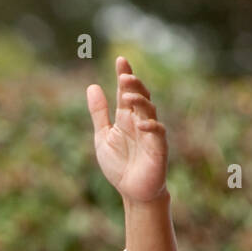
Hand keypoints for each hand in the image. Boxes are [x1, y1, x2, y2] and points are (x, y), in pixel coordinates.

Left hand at [87, 56, 167, 204]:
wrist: (132, 190)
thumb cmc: (119, 164)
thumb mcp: (102, 136)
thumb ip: (99, 113)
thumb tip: (92, 86)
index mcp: (126, 118)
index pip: (125, 92)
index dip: (124, 76)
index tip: (120, 60)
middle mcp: (140, 121)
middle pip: (140, 97)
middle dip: (134, 85)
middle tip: (124, 76)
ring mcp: (150, 133)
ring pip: (149, 111)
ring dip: (140, 102)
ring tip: (128, 96)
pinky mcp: (159, 147)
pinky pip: (157, 133)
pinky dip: (150, 127)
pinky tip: (141, 124)